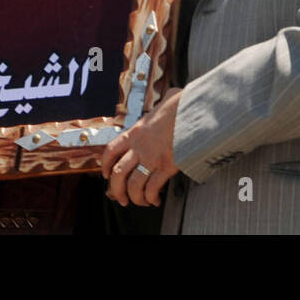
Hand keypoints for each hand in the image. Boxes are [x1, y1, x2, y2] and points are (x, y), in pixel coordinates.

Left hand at [101, 88, 182, 206]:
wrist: (193, 109)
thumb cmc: (181, 106)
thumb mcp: (164, 103)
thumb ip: (162, 106)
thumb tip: (172, 96)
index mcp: (135, 132)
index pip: (111, 150)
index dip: (105, 165)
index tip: (106, 174)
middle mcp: (139, 147)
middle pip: (117, 173)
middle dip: (116, 190)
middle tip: (121, 198)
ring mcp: (152, 157)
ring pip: (133, 185)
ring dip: (135, 198)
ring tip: (140, 202)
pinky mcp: (166, 166)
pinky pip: (152, 188)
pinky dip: (152, 198)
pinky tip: (155, 200)